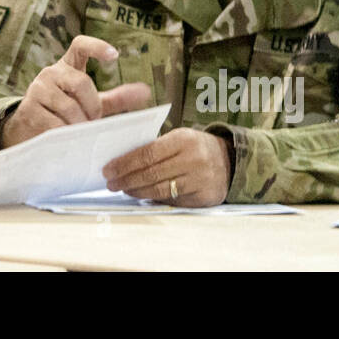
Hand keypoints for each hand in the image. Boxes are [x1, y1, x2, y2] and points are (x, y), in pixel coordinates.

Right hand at [0, 35, 151, 147]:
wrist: (27, 132)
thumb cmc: (64, 114)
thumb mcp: (90, 104)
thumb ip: (116, 98)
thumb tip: (146, 91)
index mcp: (67, 67)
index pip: (80, 46)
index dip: (96, 46)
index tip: (114, 55)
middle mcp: (50, 73)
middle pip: (80, 82)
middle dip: (92, 106)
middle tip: (93, 122)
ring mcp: (37, 90)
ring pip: (68, 105)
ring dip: (80, 124)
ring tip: (81, 134)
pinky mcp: (29, 110)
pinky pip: (55, 123)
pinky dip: (66, 134)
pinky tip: (67, 139)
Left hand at [101, 128, 231, 206]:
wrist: (230, 160)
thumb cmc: (196, 147)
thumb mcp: (180, 137)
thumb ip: (156, 147)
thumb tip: (123, 160)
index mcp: (184, 140)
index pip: (147, 153)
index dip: (125, 163)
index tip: (108, 169)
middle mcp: (193, 160)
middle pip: (151, 173)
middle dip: (126, 179)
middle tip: (111, 183)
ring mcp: (200, 180)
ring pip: (160, 190)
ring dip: (137, 192)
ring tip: (123, 190)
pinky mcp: (204, 197)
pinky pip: (173, 200)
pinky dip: (154, 199)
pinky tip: (142, 196)